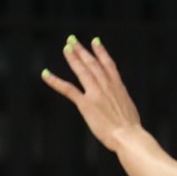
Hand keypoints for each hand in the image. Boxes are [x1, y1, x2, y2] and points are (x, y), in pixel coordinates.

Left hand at [40, 35, 143, 151]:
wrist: (127, 135)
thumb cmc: (130, 128)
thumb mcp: (127, 109)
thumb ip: (120, 102)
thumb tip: (119, 105)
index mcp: (118, 86)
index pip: (108, 64)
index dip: (100, 51)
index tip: (94, 41)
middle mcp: (106, 85)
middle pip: (92, 63)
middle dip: (82, 51)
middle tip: (72, 40)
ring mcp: (95, 93)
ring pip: (82, 70)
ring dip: (73, 58)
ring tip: (66, 48)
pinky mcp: (85, 104)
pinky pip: (68, 89)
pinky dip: (55, 81)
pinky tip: (45, 74)